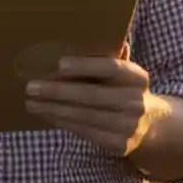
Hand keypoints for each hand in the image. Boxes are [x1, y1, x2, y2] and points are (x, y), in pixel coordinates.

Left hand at [24, 42, 159, 157]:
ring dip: (54, 109)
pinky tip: (47, 114)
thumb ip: (107, 57)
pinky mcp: (118, 145)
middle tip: (31, 87)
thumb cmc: (125, 90)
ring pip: (84, 116)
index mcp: (137, 78)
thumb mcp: (124, 73)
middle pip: (92, 95)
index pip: (112, 68)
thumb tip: (79, 37)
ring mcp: (128, 126)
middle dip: (58, 91)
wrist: (152, 126)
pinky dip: (63, 122)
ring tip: (31, 103)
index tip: (60, 64)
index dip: (86, 66)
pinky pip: (84, 131)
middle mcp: (136, 102)